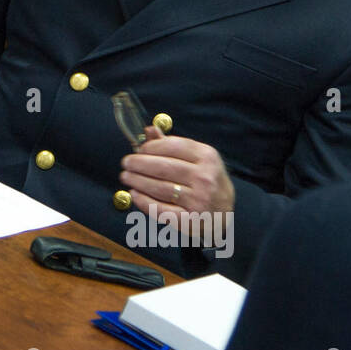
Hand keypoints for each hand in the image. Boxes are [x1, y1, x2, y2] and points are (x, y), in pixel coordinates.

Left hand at [120, 126, 234, 217]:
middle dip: (139, 163)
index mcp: (207, 157)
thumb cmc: (207, 183)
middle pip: (163, 167)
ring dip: (137, 181)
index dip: (151, 147)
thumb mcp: (198, 160)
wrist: (224, 216)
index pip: (172, 146)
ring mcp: (199, 199)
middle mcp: (205, 177)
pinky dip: (144, 201)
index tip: (139, 149)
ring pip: (159, 187)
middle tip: (126, 163)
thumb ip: (173, 145)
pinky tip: (134, 194)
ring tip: (126, 177)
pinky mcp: (190, 220)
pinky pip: (160, 209)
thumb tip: (150, 130)